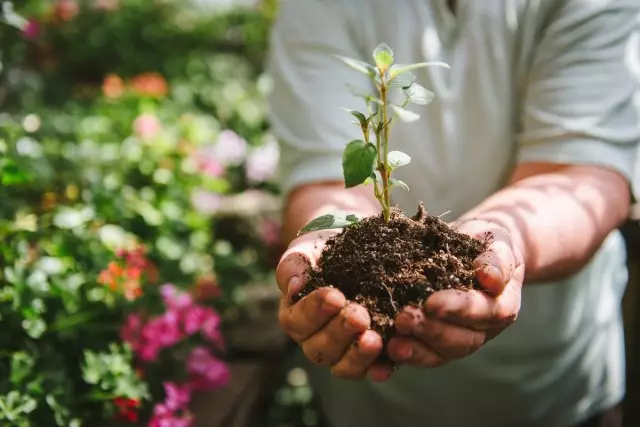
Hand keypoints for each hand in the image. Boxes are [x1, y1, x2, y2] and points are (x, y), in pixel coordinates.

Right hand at [276, 230, 383, 379]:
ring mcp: (340, 354)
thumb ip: (294, 267)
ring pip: (343, 365)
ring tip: (374, 340)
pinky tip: (387, 366)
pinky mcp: (366, 358)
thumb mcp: (304, 253)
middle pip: (321, 347)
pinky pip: (369, 370)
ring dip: (358, 355)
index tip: (335, 296)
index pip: (298, 320)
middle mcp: (314, 341)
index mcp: (295, 317)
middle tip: (359, 317)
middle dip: (340, 332)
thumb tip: (294, 285)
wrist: (352, 257)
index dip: (316, 310)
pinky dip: (378, 369)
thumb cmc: (321, 256)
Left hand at [382, 219, 523, 372]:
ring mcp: (456, 338)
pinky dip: (401, 359)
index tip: (432, 303)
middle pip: (460, 340)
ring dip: (416, 350)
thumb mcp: (498, 244)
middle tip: (404, 319)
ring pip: (440, 354)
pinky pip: (419, 354)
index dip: (458, 310)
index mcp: (500, 307)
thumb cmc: (489, 243)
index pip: (482, 312)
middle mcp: (480, 330)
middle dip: (431, 332)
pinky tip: (381, 356)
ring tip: (393, 344)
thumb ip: (497, 260)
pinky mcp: (432, 341)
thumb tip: (489, 278)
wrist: (476, 245)